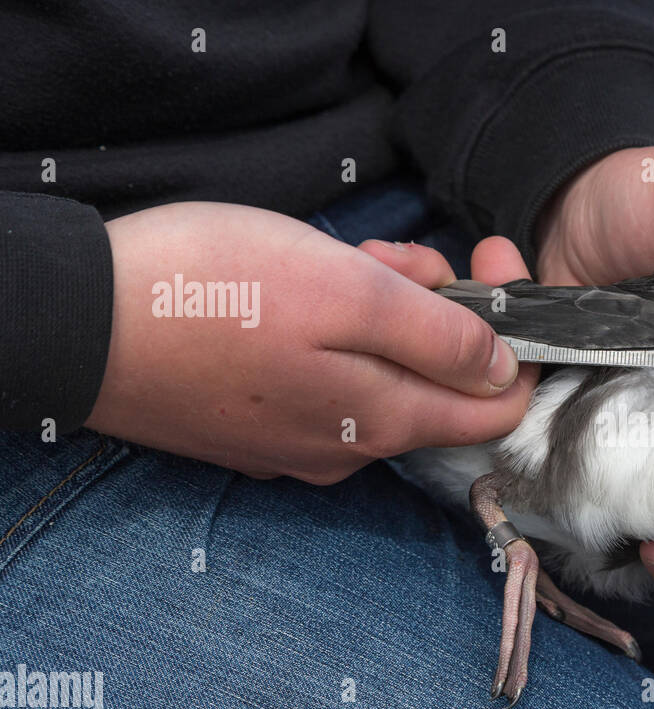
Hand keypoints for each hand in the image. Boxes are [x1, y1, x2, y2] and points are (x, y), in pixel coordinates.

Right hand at [88, 202, 535, 482]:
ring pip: (381, 376)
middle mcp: (352, 450)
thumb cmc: (213, 293)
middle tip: (392, 253)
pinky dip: (335, 334)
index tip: (493, 271)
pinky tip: (299, 292)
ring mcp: (300, 443)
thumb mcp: (346, 291)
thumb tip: (503, 369)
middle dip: (437, 309)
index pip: (499, 408)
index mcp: (386, 421)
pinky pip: (329, 382)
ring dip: (383, 312)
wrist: (79, 325)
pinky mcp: (258, 426)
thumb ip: (437, 336)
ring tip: (340, 259)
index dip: (516, 338)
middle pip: (438, 384)